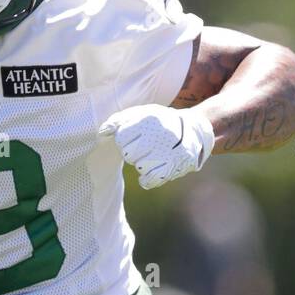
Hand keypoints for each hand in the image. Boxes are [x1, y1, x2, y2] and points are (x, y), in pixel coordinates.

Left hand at [99, 103, 213, 189]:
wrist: (192, 130)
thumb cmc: (159, 122)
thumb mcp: (141, 113)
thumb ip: (119, 121)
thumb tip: (102, 132)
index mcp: (149, 119)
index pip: (121, 138)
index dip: (125, 139)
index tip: (135, 137)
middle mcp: (159, 135)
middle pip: (128, 155)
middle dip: (133, 152)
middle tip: (145, 146)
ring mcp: (167, 152)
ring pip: (139, 167)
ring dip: (142, 164)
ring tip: (153, 155)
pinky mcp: (173, 167)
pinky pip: (149, 181)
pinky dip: (147, 179)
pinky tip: (152, 169)